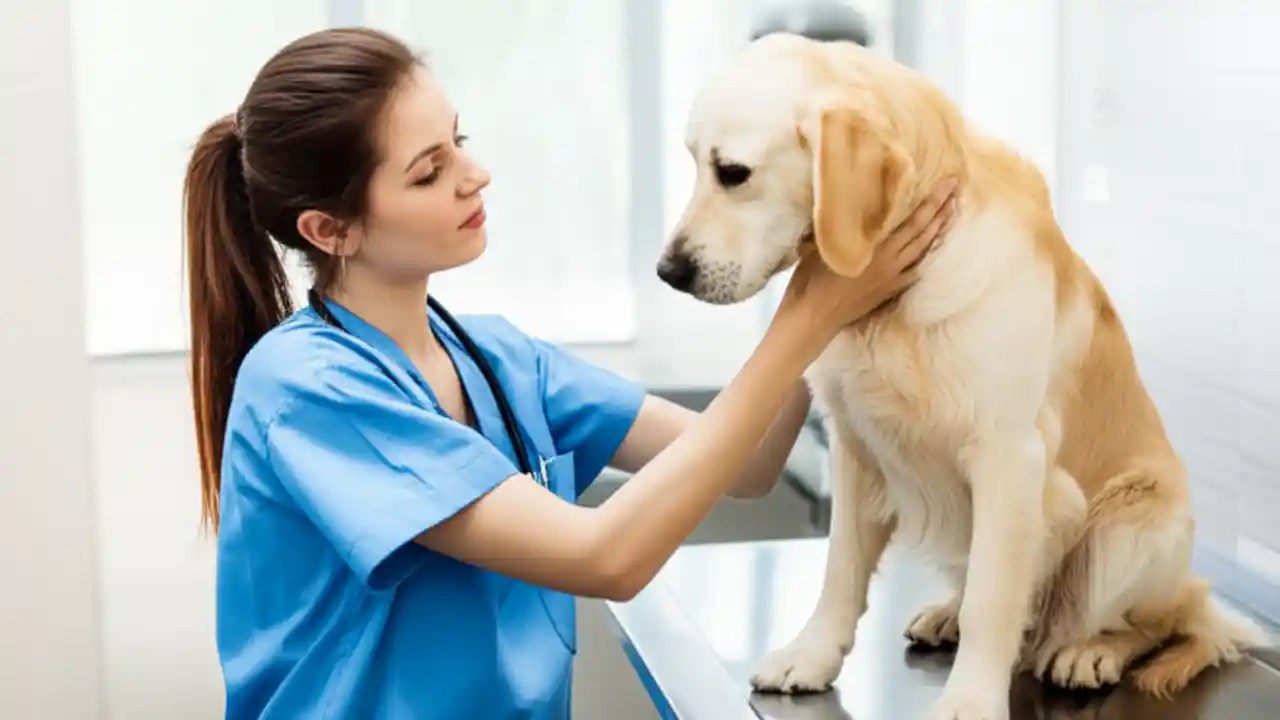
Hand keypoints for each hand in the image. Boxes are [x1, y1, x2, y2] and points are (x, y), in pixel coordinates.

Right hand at [775, 178, 958, 343]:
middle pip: (925, 232)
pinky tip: (932, 249)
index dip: (933, 201)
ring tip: (953, 212)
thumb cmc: (810, 280)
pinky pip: (915, 271)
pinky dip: (926, 257)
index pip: (914, 220)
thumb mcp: (823, 243)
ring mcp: (892, 278)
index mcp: (876, 247)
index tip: (949, 182)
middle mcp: (890, 262)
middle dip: (943, 209)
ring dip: (940, 231)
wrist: (812, 318)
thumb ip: (840, 223)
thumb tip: (843, 200)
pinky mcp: (888, 291)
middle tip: (957, 189)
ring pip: (924, 251)